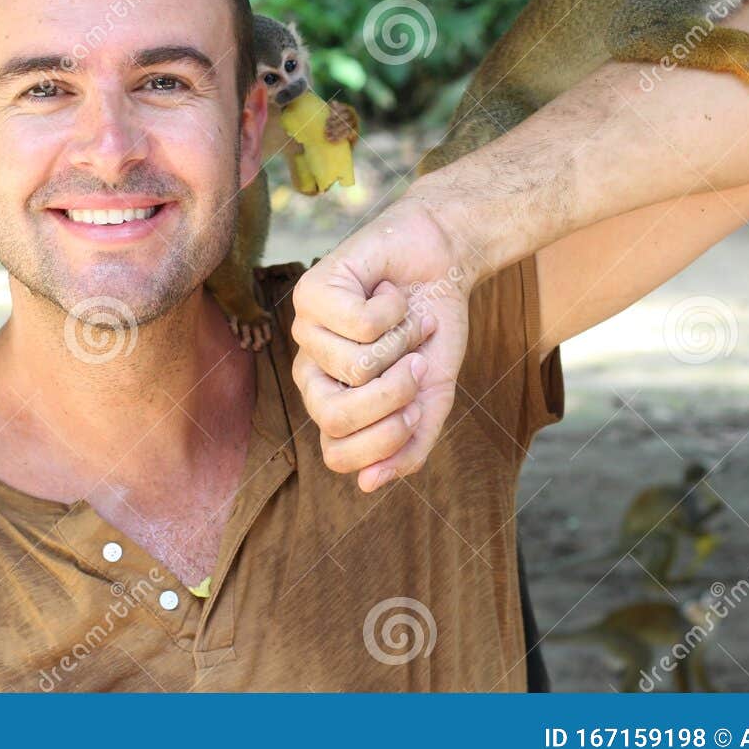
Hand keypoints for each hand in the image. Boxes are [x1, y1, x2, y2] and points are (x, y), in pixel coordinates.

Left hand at [289, 194, 476, 492]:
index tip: (419, 409)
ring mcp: (306, 334)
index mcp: (335, 405)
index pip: (337, 455)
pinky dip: (393, 308)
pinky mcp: (311, 294)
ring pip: (355, 367)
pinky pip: (359, 324)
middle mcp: (312, 373)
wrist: (442, 264)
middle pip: (336, 419)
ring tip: (405, 320)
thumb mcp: (431, 397)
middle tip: (416, 363)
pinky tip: (388, 292)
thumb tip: (367, 485)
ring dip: (402, 341)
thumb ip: (409, 444)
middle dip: (394, 394)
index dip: (387, 440)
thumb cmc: (430, 332)